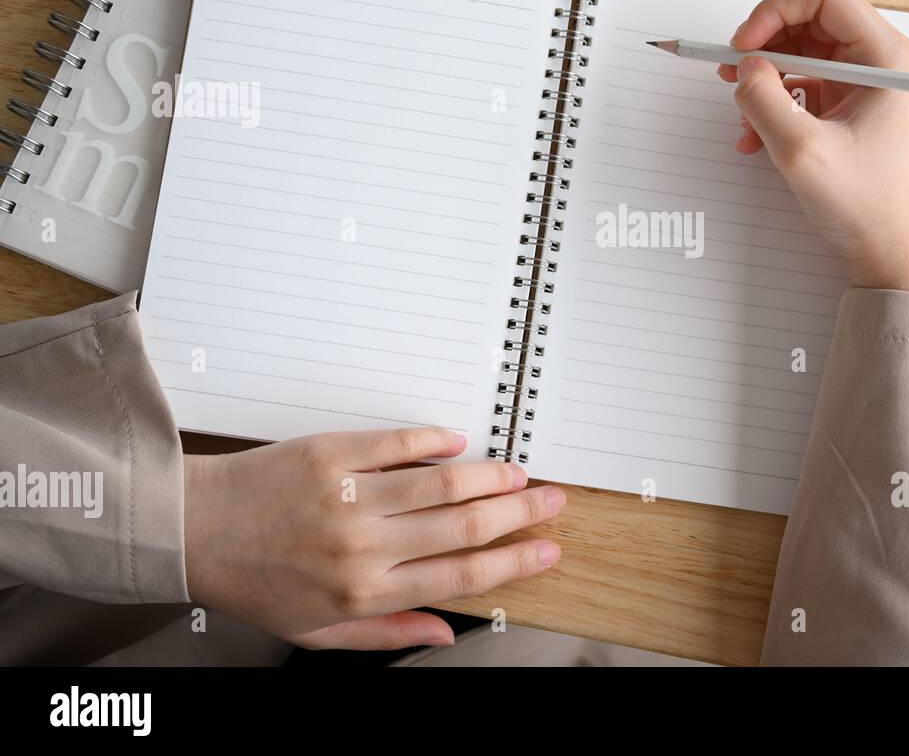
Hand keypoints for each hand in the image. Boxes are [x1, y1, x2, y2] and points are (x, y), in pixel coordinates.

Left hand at [182, 427, 564, 649]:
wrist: (191, 528)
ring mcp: (348, 495)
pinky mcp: (331, 453)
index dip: (513, 563)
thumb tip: (450, 632)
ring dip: (490, 476)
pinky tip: (460, 442)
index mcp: (364, 592)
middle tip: (552, 501)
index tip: (546, 551)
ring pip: (441, 482)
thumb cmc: (254, 584)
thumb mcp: (318, 632)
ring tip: (519, 473)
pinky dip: (435, 440)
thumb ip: (389, 632)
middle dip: (519, 514)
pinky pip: (397, 443)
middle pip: (464, 526)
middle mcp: (363, 545)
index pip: (461, 576)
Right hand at [719, 0, 908, 300]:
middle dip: (763, 45)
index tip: (743, 46)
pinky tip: (754, 135)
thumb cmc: (869, 208)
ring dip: (764, 77)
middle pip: (809, 21)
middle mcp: (882, 62)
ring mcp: (867, 85)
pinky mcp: (852, 108)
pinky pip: (804, 85)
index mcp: (887, 58)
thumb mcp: (802, 151)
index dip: (773, 12)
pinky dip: (775, 103)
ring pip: (802, 53)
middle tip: (730, 73)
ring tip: (741, 110)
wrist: (894, 254)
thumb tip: (744, 68)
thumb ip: (763, 100)